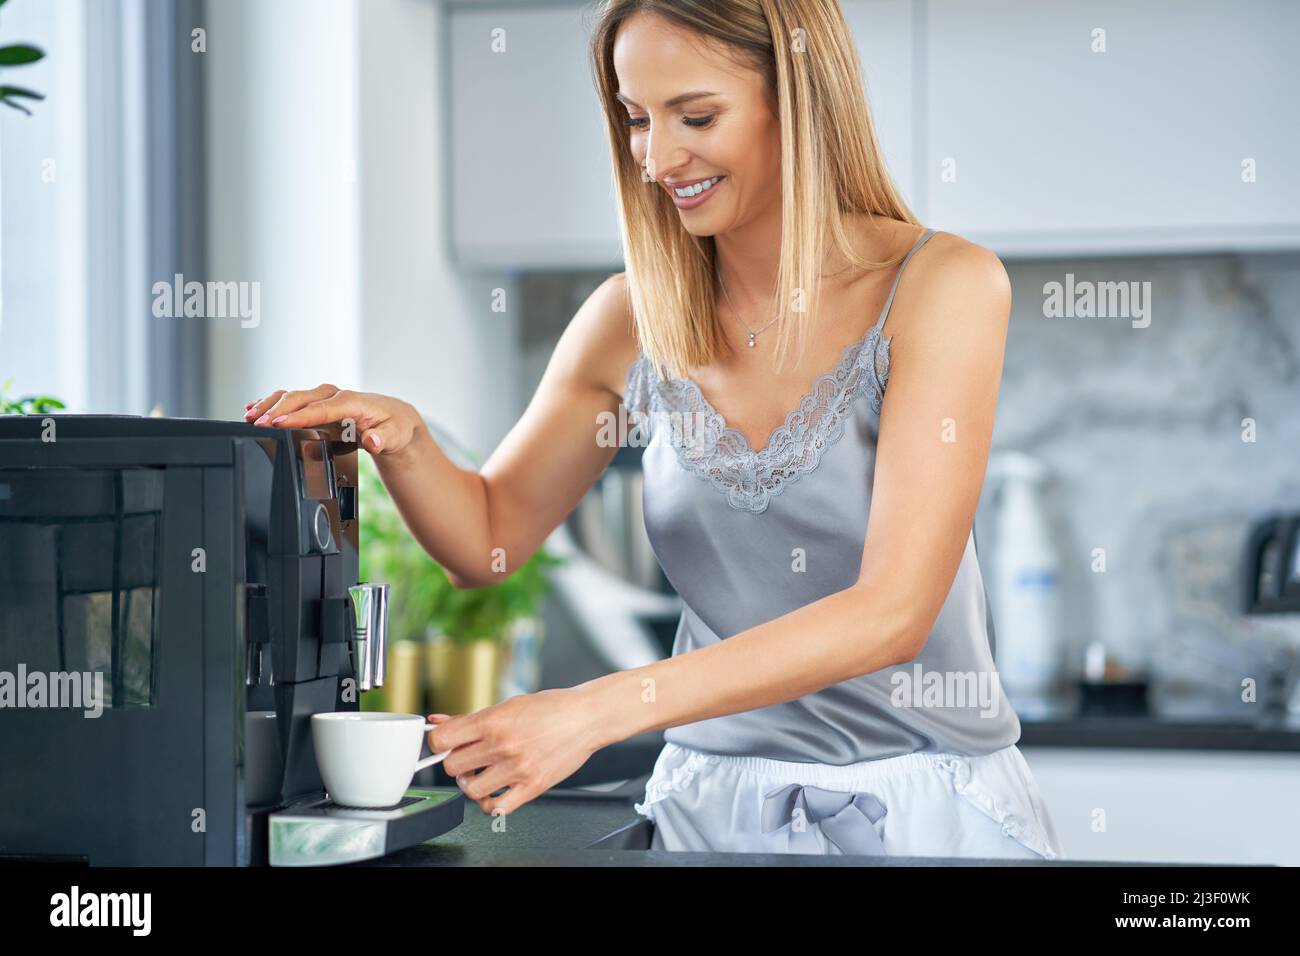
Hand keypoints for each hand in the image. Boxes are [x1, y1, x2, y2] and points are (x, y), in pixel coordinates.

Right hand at [243, 384, 420, 455]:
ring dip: (269, 405)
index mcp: (352, 402)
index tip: (279, 423)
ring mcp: (323, 398)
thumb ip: (383, 439)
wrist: (393, 419)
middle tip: (258, 424)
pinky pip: (290, 400)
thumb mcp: (395, 436)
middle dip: (277, 410)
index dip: (299, 416)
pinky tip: (252, 408)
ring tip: (249, 416)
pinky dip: (271, 403)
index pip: (321, 408)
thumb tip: (373, 441)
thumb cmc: (393, 427)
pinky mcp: (316, 404)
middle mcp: (334, 396)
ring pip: (291, 396)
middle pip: (301, 399)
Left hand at [428, 687, 602, 816]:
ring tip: (483, 773)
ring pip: (470, 790)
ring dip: (472, 783)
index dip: (437, 743)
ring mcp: (517, 769)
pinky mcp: (532, 787)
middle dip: (456, 762)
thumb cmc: (550, 708)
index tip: (444, 744)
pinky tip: (496, 790)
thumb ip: (470, 718)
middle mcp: (502, 745)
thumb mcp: (507, 705)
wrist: (586, 718)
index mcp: (493, 721)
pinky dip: (490, 804)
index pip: (441, 739)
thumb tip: (438, 721)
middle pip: (451, 767)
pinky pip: (497, 808)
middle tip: (469, 757)